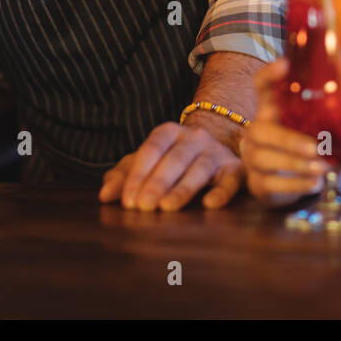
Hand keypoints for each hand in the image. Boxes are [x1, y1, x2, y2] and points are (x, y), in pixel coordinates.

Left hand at [99, 120, 242, 211]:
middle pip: (174, 158)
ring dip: (183, 188)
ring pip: (200, 168)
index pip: (151, 149)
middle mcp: (194, 137)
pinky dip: (222, 191)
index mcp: (169, 132)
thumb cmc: (173, 159)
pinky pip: (231, 179)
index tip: (127, 201)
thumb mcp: (147, 163)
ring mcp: (217, 151)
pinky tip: (210, 205)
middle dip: (157, 183)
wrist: (218, 146)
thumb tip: (104, 195)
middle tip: (144, 207)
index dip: (138, 175)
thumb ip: (124, 176)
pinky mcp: (236, 168)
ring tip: (167, 207)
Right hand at [241, 58, 340, 206]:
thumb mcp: (323, 135)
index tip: (285, 65)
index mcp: (273, 110)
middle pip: (259, 129)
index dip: (269, 74)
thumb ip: (340, 134)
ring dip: (295, 164)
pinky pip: (270, 184)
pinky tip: (314, 183)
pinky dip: (295, 185)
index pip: (262, 85)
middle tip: (315, 148)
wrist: (291, 184)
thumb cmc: (309, 149)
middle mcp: (258, 131)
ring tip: (321, 168)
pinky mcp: (257, 183)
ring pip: (263, 158)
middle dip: (288, 140)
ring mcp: (253, 158)